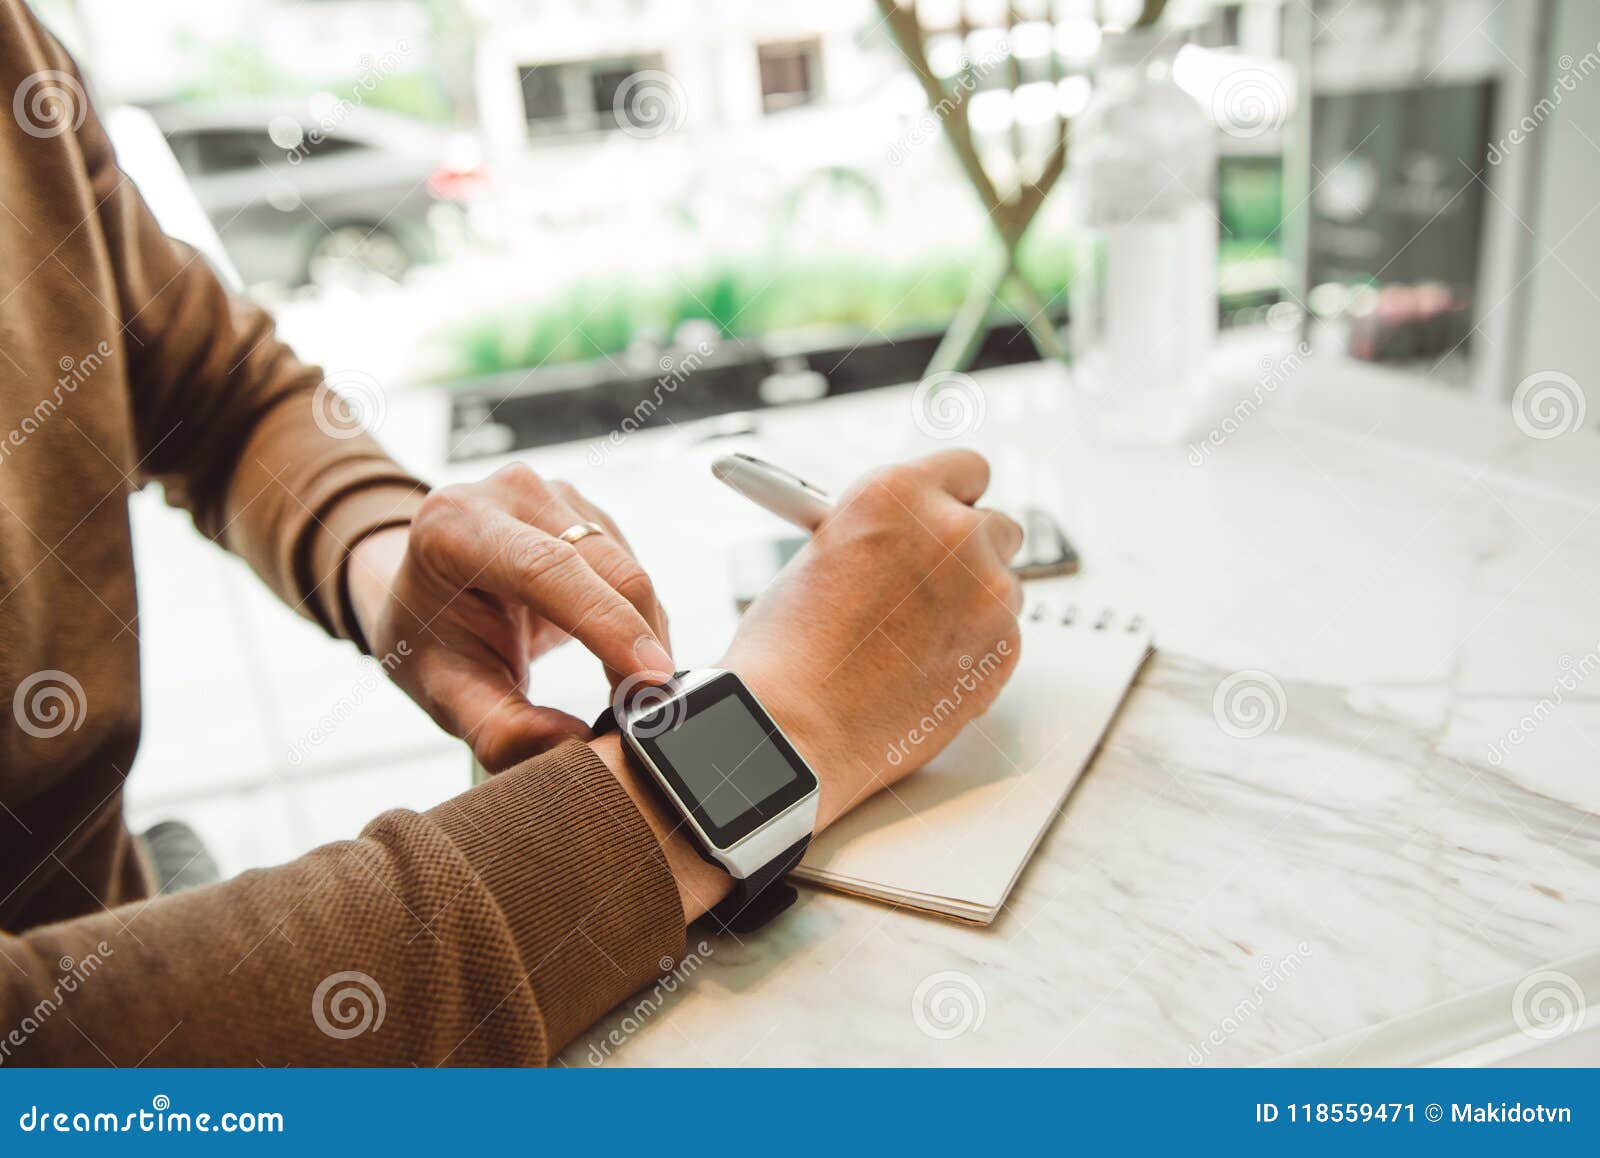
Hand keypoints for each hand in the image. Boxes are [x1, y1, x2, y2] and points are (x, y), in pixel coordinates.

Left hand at [347, 463, 673, 769]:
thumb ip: (497, 726)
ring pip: (629, 566)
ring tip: (629, 688)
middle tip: (649, 706)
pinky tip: (622, 654)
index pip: (543, 568)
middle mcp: (507, 494)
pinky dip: (640, 618)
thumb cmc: (430, 636)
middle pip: (602, 562)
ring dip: (645, 632)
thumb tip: (569, 746)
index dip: (605, 622)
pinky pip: (634, 567)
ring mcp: (553, 494)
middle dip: (639, 638)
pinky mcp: (586, 509)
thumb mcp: (445, 690)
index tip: (649, 676)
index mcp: (454, 526)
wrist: (428, 591)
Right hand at [721, 450, 1023, 828]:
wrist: (794, 729)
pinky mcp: (1004, 650)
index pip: (966, 469)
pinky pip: (1003, 638)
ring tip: (910, 643)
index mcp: (898, 494)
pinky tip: (922, 671)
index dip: (952, 498)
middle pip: (996, 526)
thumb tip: (915, 541)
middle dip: (968, 553)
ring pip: (1003, 587)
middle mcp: (953, 533)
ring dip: (972, 606)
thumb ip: (886, 535)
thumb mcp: (823, 554)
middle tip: (931, 585)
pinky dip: (974, 652)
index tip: (946, 516)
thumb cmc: (788, 652)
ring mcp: (988, 593)